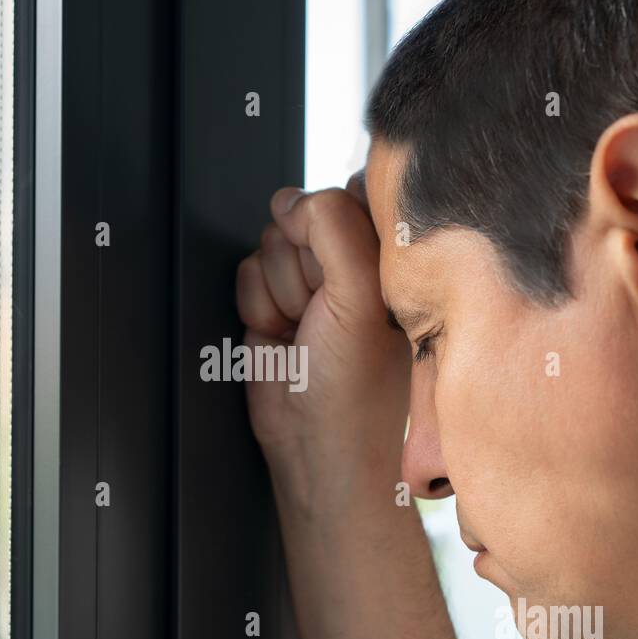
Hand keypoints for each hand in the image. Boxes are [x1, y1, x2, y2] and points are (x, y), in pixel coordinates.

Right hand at [235, 176, 409, 503]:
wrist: (314, 444)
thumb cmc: (356, 384)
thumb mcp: (359, 293)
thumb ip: (333, 226)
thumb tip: (290, 200)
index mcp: (390, 256)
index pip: (354, 194)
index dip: (336, 224)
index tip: (346, 271)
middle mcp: (349, 263)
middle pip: (304, 214)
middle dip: (304, 262)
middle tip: (324, 310)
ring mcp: (308, 282)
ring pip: (270, 242)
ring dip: (281, 289)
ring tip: (305, 330)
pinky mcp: (271, 301)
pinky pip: (246, 271)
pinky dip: (257, 304)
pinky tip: (281, 335)